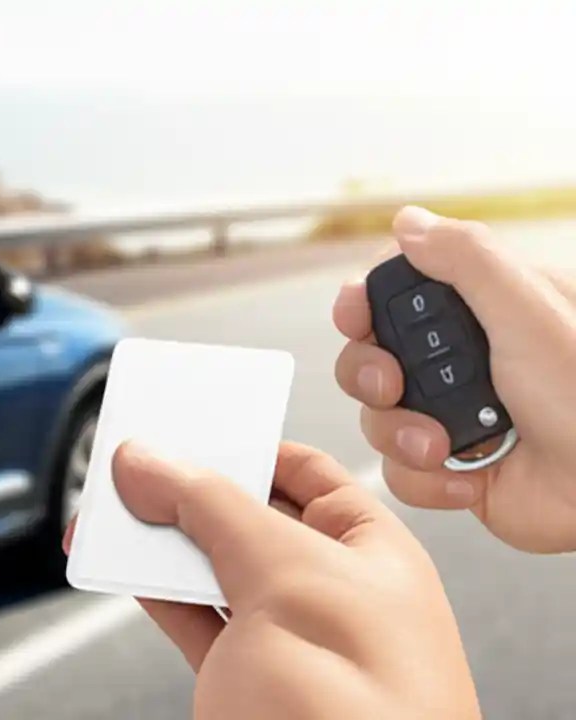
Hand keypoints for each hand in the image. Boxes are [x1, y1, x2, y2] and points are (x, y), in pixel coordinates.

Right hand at [66, 442, 478, 719]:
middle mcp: (331, 595)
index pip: (302, 472)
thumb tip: (151, 462)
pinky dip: (150, 591)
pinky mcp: (241, 683)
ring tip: (110, 515)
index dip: (241, 442)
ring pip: (207, 568)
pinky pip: (188, 618)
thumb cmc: (366, 717)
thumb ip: (211, 508)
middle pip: (244, 516)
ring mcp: (284, 643)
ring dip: (154, 542)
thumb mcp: (285, 577)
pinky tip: (121, 567)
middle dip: (184, 491)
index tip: (184, 424)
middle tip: (132, 465)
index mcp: (371, 555)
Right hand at [334, 207, 575, 551]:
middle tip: (392, 386)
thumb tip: (410, 221)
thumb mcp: (532, 314)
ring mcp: (454, 413)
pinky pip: (400, 469)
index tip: (356, 319)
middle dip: (370, 375)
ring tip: (442, 445)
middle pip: (370, 353)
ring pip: (377, 415)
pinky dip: (425, 478)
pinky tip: (467, 477)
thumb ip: (468, 259)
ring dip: (401, 435)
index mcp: (487, 310)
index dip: (363, 302)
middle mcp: (466, 359)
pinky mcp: (452, 464)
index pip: (399, 288)